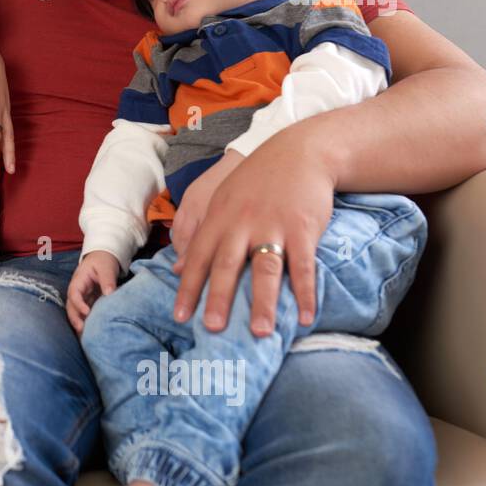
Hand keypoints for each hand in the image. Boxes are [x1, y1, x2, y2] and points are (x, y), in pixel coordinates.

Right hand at [66, 251, 120, 333]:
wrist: (102, 258)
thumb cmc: (103, 261)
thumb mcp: (106, 267)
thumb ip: (107, 280)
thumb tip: (109, 294)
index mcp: (79, 280)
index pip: (74, 293)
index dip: (78, 304)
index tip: (87, 312)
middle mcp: (77, 291)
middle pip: (71, 306)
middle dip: (74, 318)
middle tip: (82, 330)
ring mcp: (81, 297)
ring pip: (75, 312)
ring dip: (79, 323)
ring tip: (85, 336)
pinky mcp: (88, 302)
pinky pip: (84, 314)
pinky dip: (86, 323)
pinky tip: (90, 334)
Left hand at [170, 138, 328, 336]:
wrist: (299, 152)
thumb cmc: (256, 181)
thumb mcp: (222, 202)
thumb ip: (202, 235)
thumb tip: (180, 269)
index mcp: (219, 219)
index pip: (198, 257)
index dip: (188, 287)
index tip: (179, 316)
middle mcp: (242, 224)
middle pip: (227, 265)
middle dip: (219, 298)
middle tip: (212, 328)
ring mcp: (273, 227)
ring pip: (265, 269)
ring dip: (264, 302)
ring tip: (261, 332)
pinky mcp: (303, 229)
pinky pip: (303, 265)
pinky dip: (305, 292)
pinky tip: (306, 317)